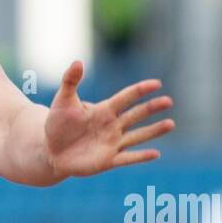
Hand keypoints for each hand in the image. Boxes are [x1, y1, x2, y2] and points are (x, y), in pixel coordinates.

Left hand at [44, 62, 174, 178]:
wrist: (50, 150)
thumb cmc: (58, 124)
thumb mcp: (63, 101)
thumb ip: (70, 81)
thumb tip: (77, 61)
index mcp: (105, 109)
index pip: (126, 97)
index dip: (140, 90)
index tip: (156, 84)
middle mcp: (113, 125)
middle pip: (136, 115)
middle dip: (151, 108)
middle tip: (168, 101)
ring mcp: (112, 143)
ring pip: (137, 136)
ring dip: (154, 130)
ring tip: (171, 124)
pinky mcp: (108, 160)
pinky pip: (127, 158)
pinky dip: (141, 156)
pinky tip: (156, 153)